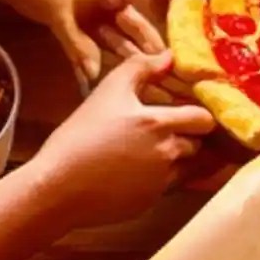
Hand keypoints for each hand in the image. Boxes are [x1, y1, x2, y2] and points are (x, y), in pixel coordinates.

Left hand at [0, 0, 202, 82]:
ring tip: (159, 62)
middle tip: (194, 34)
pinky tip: (125, 57)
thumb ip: (79, 45)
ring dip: (148, 30)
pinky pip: (118, 10)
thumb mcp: (58, 7)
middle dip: (183, 6)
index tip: (204, 40)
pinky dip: (123, 31)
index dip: (194, 13)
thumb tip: (95, 77)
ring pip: (143, 2)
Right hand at [27, 52, 216, 227]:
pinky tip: (138, 173)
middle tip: (171, 132)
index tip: (189, 113)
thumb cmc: (80, 137)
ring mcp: (161, 182)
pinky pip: (169, 188)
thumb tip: (168, 56)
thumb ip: (139, 68)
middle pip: (198, 144)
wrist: (56, 187)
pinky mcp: (150, 203)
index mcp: (158, 124)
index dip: (199, 115)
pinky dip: (161, 179)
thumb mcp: (107, 92)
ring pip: (188, 168)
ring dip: (180, 160)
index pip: (203, 119)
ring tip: (154, 152)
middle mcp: (167, 154)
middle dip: (190, 138)